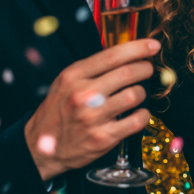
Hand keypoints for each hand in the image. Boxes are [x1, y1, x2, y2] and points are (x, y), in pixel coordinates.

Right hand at [24, 38, 158, 181]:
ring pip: (135, 96)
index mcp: (73, 76)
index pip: (112, 55)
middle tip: (148, 69)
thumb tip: (125, 55)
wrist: (41, 148)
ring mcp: (93, 117)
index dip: (138, 48)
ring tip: (136, 95)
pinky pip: (136, 121)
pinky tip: (138, 114)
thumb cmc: (58, 112)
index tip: (153, 46)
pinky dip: (143, 115)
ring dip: (142, 93)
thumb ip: (91, 70)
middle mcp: (83, 95)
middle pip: (128, 73)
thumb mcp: (65, 83)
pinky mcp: (103, 138)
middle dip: (145, 68)